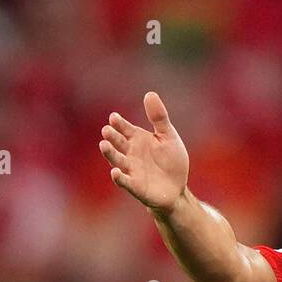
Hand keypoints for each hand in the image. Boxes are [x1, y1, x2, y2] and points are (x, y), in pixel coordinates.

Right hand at [99, 91, 189, 212]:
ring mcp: (131, 169)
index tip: (114, 117)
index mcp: (137, 138)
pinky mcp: (135, 186)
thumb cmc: (171, 161)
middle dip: (112, 137)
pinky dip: (119, 178)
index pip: (124, 128)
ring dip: (110, 153)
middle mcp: (130, 153)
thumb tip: (150, 93)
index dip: (119, 123)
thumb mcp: (168, 136)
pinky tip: (115, 172)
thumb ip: (159, 118)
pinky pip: (125, 182)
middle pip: (118, 142)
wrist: (177, 188)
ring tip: (104, 145)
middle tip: (106, 130)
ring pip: (117, 160)